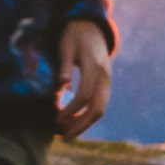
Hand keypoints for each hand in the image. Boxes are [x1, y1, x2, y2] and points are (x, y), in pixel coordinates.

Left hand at [53, 22, 115, 140]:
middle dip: (80, 125)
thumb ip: (64, 65)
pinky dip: (87, 117)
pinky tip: (73, 122)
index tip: (56, 120)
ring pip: (100, 110)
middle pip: (97, 109)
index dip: (71, 110)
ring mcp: (107, 81)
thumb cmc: (74, 36)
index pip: (84, 95)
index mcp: (94, 66)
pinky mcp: (105, 85)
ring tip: (66, 134)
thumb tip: (62, 84)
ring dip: (84, 124)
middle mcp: (104, 76)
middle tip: (62, 137)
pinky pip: (100, 105)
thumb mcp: (66, 46)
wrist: (92, 28)